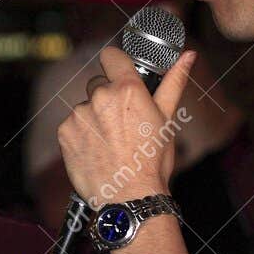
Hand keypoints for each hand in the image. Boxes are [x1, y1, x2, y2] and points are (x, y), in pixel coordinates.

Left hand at [59, 48, 195, 205]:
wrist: (128, 198)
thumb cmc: (152, 160)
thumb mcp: (166, 119)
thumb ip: (173, 82)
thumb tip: (188, 55)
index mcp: (127, 90)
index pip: (112, 55)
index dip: (116, 63)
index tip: (119, 73)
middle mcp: (100, 97)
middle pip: (98, 85)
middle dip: (108, 99)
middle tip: (122, 125)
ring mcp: (80, 115)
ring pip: (86, 107)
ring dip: (94, 119)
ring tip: (110, 143)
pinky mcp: (65, 132)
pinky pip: (72, 125)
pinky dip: (81, 135)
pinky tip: (96, 151)